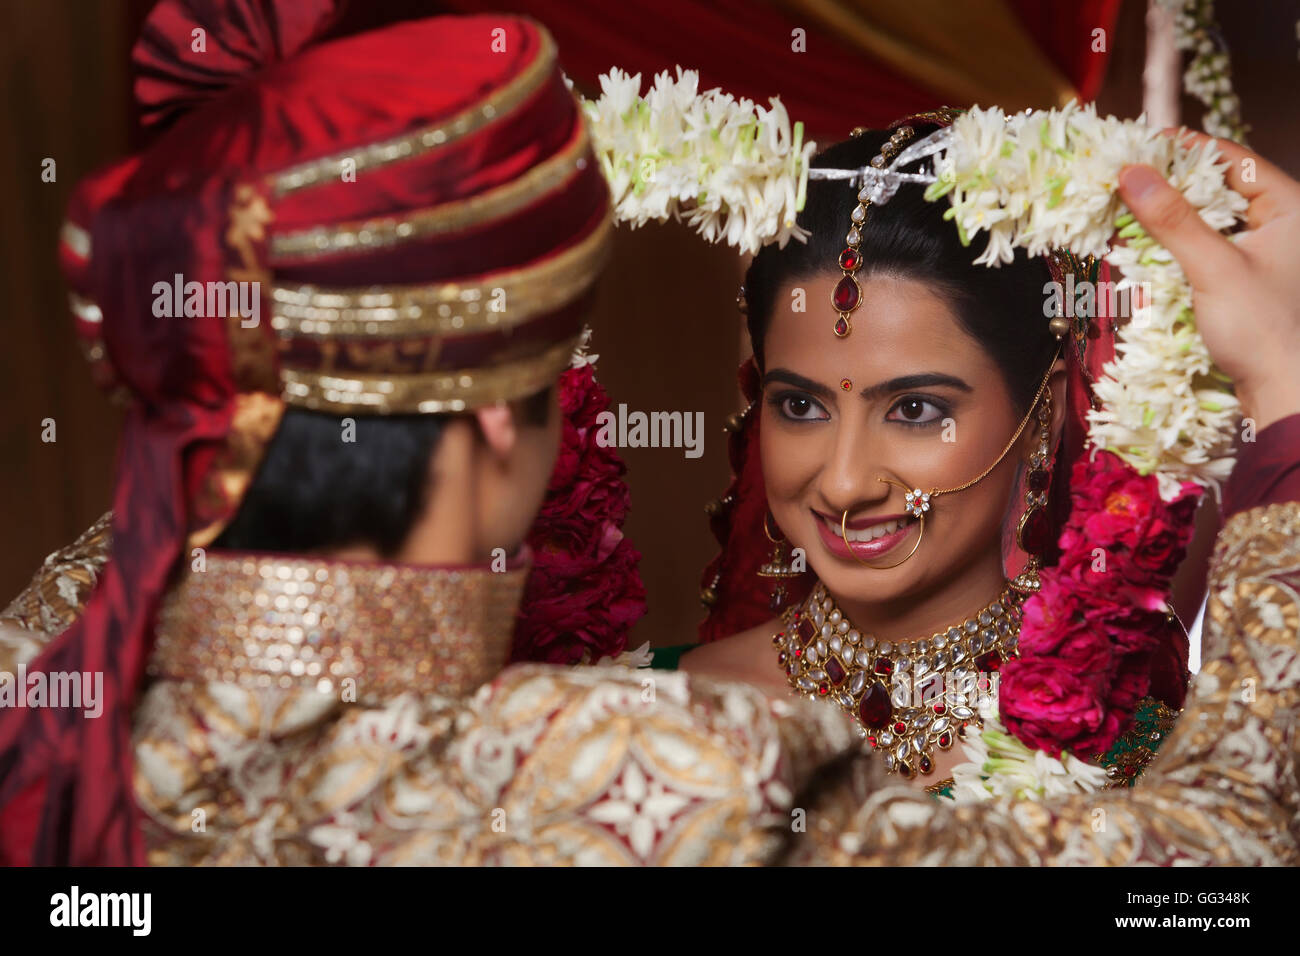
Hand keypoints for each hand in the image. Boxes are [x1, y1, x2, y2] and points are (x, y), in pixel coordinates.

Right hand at [1117, 135, 1299, 431]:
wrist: (1283, 392)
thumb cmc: (1260, 328)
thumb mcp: (1212, 267)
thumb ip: (1172, 219)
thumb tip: (1132, 173)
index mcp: (1292, 209)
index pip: (1236, 160)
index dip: (1190, 149)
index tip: (1144, 146)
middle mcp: (1285, 226)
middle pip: (1222, 189)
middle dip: (1174, 184)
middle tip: (1129, 178)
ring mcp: (1268, 256)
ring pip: (1213, 221)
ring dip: (1172, 217)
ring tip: (1130, 211)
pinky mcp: (1250, 283)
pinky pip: (1210, 250)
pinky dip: (1179, 246)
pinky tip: (1149, 248)